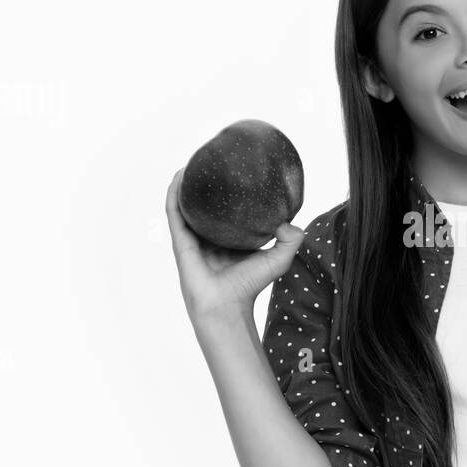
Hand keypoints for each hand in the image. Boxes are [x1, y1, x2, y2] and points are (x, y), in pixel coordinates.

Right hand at [164, 167, 303, 326]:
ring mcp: (193, 239)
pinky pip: (175, 212)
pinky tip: (180, 176)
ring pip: (188, 206)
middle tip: (214, 161)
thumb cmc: (250, 286)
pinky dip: (175, 194)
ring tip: (193, 162)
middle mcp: (210, 238)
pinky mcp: (180, 241)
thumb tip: (289, 220)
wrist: (226, 306)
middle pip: (207, 207)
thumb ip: (291, 238)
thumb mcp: (279, 258)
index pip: (230, 213)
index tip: (237, 172)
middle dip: (209, 186)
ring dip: (188, 184)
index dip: (232, 195)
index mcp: (230, 241)